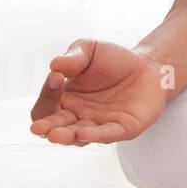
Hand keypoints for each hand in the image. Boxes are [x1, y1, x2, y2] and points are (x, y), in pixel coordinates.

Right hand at [29, 39, 167, 145]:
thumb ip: (73, 57)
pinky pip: (107, 135)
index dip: (46, 94)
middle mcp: (78, 118)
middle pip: (55, 128)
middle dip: (47, 127)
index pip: (45, 107)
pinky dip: (95, 136)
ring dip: (66, 136)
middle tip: (38, 128)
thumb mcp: (89, 50)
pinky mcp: (123, 129)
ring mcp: (99, 125)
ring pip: (78, 137)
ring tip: (55, 135)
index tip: (56, 77)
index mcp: (64, 101)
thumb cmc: (113, 60)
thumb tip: (54, 65)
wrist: (148, 65)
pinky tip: (83, 134)